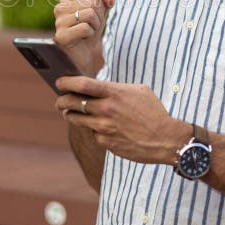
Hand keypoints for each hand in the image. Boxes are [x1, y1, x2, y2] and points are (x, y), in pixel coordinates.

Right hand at [53, 0, 113, 75]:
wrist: (84, 56)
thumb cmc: (90, 33)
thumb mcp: (100, 15)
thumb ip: (105, 3)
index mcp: (67, 0)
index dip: (100, 8)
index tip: (92, 19)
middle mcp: (59, 8)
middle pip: (92, 3)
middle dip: (98, 17)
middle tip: (91, 28)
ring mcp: (58, 22)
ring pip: (90, 14)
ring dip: (95, 26)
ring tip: (87, 33)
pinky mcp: (61, 36)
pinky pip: (85, 28)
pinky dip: (90, 34)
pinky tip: (82, 39)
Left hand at [55, 76, 189, 164]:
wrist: (165, 139)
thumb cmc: (154, 112)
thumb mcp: (139, 91)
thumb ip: (117, 88)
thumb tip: (102, 88)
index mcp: (115, 93)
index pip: (83, 84)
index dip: (67, 82)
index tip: (59, 82)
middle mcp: (106, 110)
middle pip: (73, 102)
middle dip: (61, 100)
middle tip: (59, 100)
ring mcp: (104, 128)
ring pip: (77, 120)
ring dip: (71, 115)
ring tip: (69, 112)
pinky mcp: (105, 142)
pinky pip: (92, 133)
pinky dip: (93, 129)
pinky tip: (100, 127)